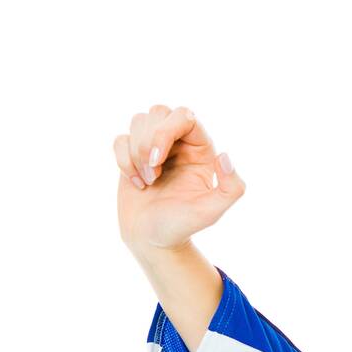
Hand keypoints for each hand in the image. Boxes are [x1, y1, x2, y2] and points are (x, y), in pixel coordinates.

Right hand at [112, 104, 244, 257]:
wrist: (153, 239)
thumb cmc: (183, 225)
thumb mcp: (211, 212)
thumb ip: (231, 188)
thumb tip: (225, 157)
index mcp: (201, 149)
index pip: (184, 116)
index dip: (165, 131)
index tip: (156, 161)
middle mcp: (179, 142)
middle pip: (158, 111)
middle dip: (148, 143)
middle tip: (153, 175)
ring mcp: (155, 146)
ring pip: (138, 121)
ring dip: (135, 154)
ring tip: (148, 181)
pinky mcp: (132, 154)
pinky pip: (120, 139)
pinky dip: (123, 162)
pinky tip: (137, 184)